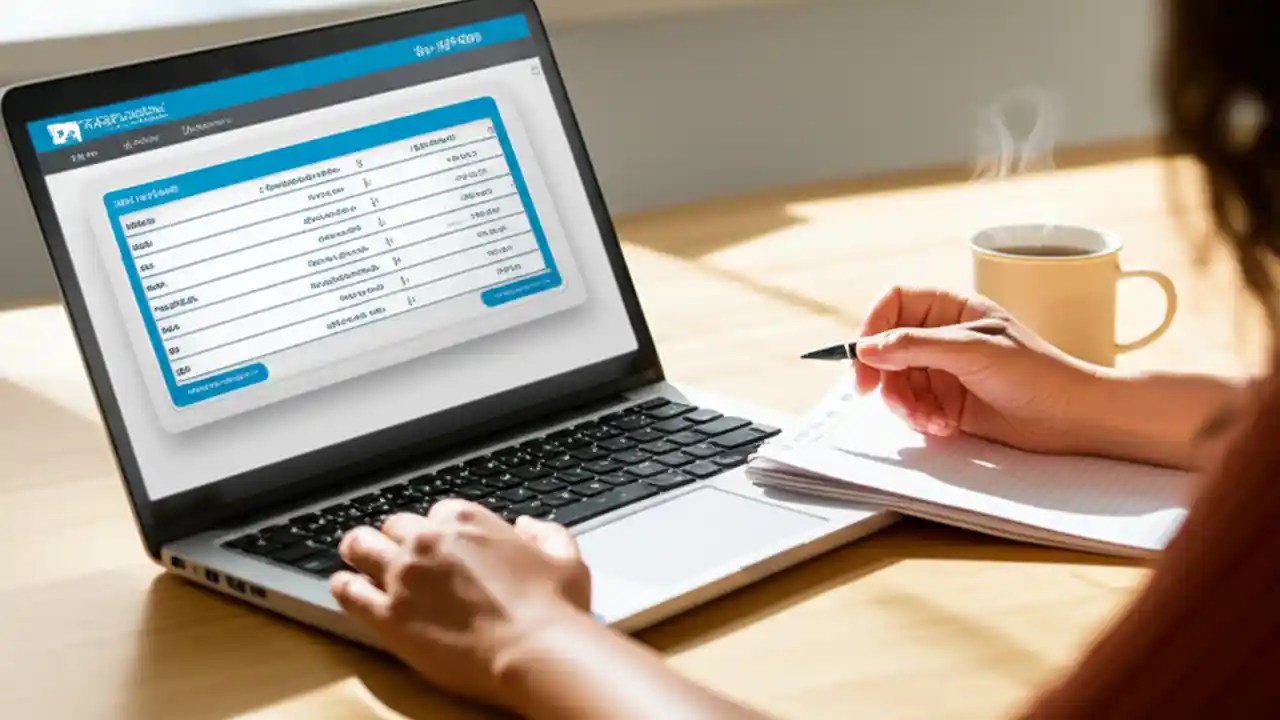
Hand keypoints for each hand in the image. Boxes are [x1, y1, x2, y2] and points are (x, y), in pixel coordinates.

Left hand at [330, 501, 591, 708]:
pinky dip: (343, 587)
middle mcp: (428, 541)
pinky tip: (343, 586)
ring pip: (361, 548)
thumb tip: (528, 527)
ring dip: (358, 550)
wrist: (534, 650)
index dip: (439, 529)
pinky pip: (348, 593)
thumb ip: (544, 533)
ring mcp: (403, 577)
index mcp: (467, 520)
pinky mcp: (388, 616)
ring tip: (355, 556)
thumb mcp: (565, 556)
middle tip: (397, 552)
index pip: (437, 511)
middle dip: (397, 537)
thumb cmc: (554, 608)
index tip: (442, 544)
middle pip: (395, 526)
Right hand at [853, 286, 1104, 454]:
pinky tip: (944, 426)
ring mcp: (944, 371)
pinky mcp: (948, 403)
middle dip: (884, 376)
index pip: (894, 302)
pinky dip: (920, 419)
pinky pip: (913, 408)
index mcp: (952, 309)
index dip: (873, 325)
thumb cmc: (1036, 373)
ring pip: (896, 382)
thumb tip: (867, 348)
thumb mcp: (972, 351)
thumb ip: (916, 346)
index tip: (864, 355)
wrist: (1071, 418)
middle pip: (887, 348)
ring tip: (929, 418)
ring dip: (904, 403)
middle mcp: (943, 337)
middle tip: (877, 396)